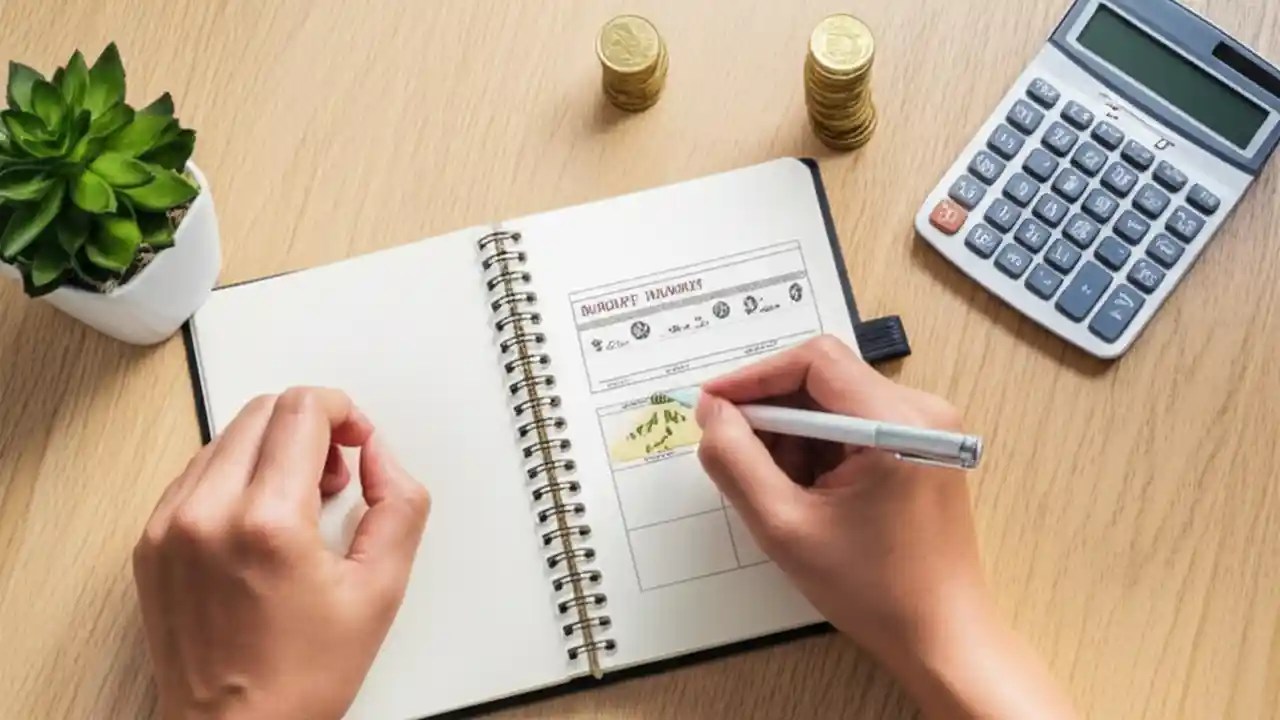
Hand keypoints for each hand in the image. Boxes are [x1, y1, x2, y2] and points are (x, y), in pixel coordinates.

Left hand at [132, 388, 429, 719]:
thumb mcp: (382, 588)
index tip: (356, 439)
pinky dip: (236, 476)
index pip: (301, 410)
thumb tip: (378, 453)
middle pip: (262, 411)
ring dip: (272, 449)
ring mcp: (169, 526)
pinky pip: (197, 473)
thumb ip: (398, 502)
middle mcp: (206, 514)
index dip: (342, 411)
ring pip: (227, 436)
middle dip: (310, 428)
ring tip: (300, 504)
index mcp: (266, 522)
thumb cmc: (300, 676)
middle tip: (335, 476)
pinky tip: (262, 519)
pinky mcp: (150, 540)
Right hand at [695, 336, 1073, 718]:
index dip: (754, 376)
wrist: (942, 638)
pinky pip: (853, 428)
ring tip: (778, 491)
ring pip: (834, 404)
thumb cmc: (874, 591)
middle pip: (824, 379)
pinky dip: (818, 451)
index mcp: (897, 421)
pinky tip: (806, 495)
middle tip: (734, 455)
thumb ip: (736, 462)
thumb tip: (711, 412)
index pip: (814, 361)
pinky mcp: (921, 449)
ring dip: (792, 437)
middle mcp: (921, 411)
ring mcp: (926, 429)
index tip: (711, 403)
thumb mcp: (785, 526)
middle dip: (771, 414)